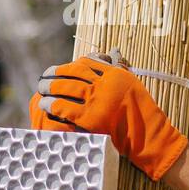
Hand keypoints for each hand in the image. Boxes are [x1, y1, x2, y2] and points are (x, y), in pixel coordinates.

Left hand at [28, 52, 188, 181]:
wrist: (148, 135)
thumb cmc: (140, 112)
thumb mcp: (131, 85)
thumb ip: (118, 71)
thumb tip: (111, 54)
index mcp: (115, 74)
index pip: (87, 63)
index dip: (70, 65)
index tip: (59, 68)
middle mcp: (106, 84)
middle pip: (73, 73)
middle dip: (56, 73)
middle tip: (44, 75)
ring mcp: (97, 100)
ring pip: (67, 88)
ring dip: (51, 87)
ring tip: (41, 88)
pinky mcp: (90, 118)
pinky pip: (66, 108)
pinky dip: (53, 105)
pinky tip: (46, 105)